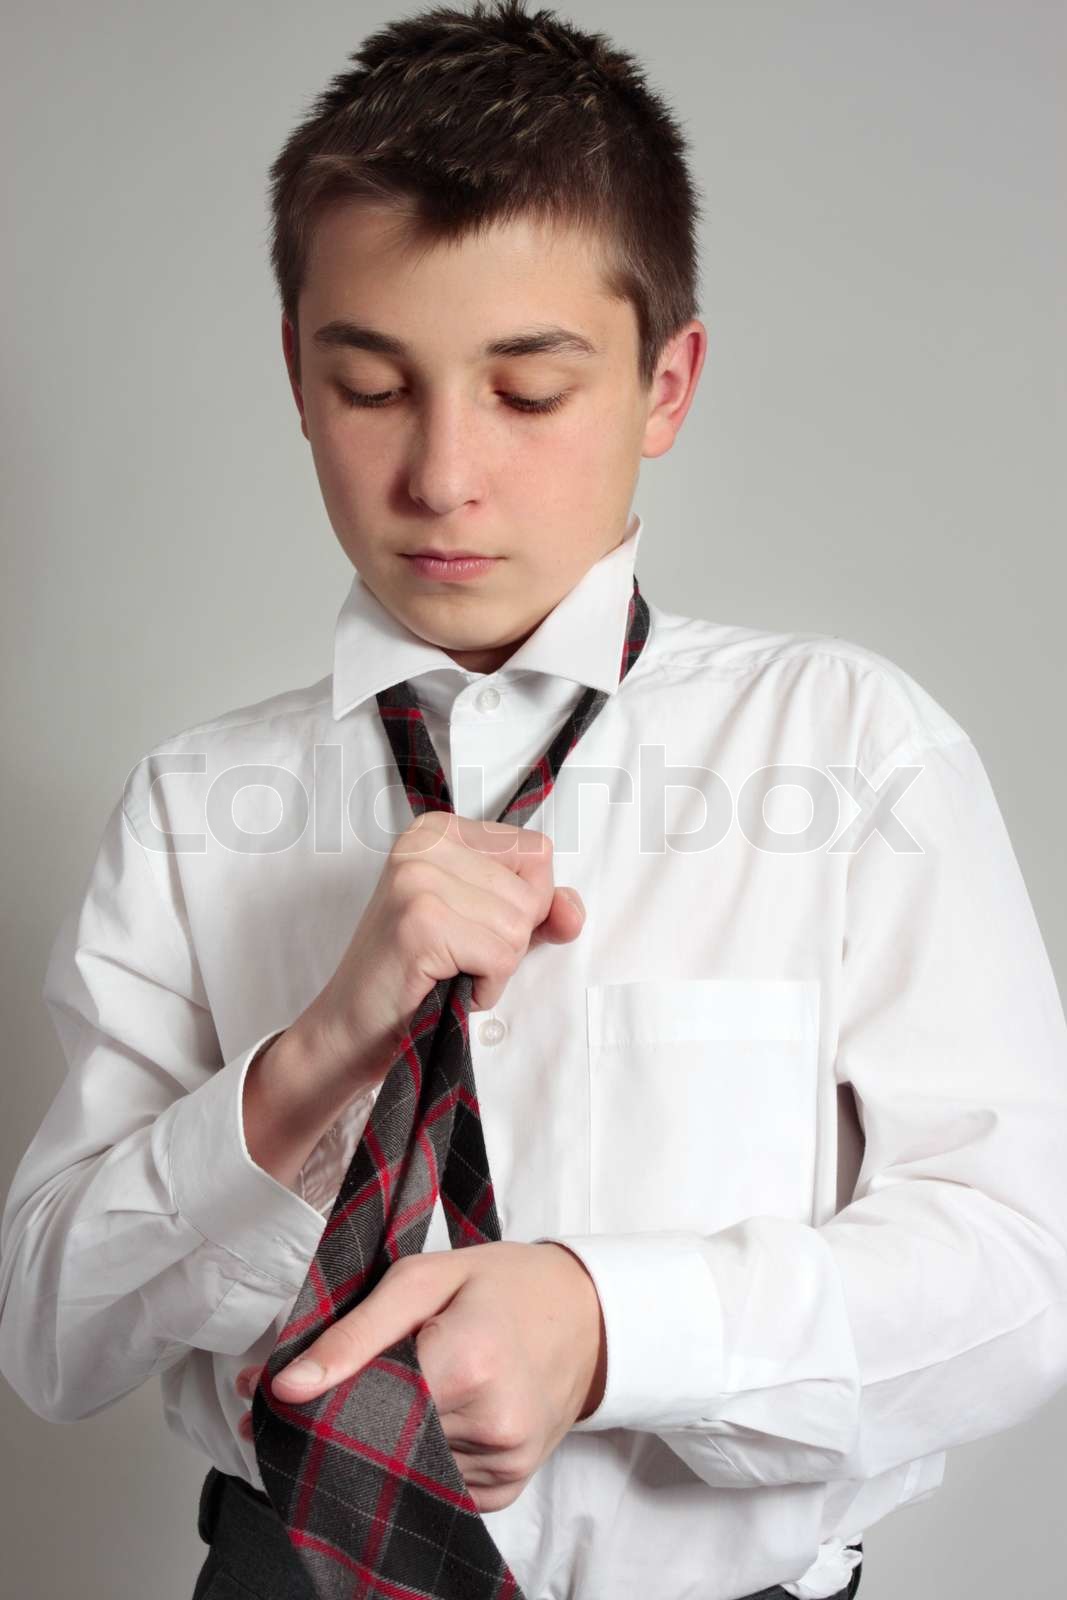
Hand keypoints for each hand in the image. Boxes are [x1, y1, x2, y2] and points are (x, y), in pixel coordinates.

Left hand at [235, 1241, 606, 1511]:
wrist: (588, 1316)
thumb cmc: (502, 1284)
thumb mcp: (424, 1276)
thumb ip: (354, 1331)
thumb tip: (287, 1385)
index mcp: (467, 1362)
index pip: (359, 1407)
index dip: (313, 1403)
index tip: (273, 1396)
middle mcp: (490, 1424)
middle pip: (378, 1444)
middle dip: (339, 1424)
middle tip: (317, 1396)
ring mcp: (503, 1464)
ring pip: (403, 1468)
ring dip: (381, 1441)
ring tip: (395, 1393)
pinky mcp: (509, 1489)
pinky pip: (436, 1486)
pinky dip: (418, 1457)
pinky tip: (429, 1419)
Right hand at [296, 811, 586, 1095]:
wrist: (349, 1030)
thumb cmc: (416, 976)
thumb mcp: (485, 925)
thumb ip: (536, 909)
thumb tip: (572, 910)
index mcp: (439, 829)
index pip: (537, 852)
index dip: (525, 904)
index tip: (476, 926)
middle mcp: (424, 842)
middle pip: (532, 890)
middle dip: (509, 940)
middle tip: (455, 955)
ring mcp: (418, 879)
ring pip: (519, 926)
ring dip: (495, 967)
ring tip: (447, 970)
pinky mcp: (420, 923)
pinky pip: (501, 957)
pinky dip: (485, 987)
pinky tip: (444, 986)